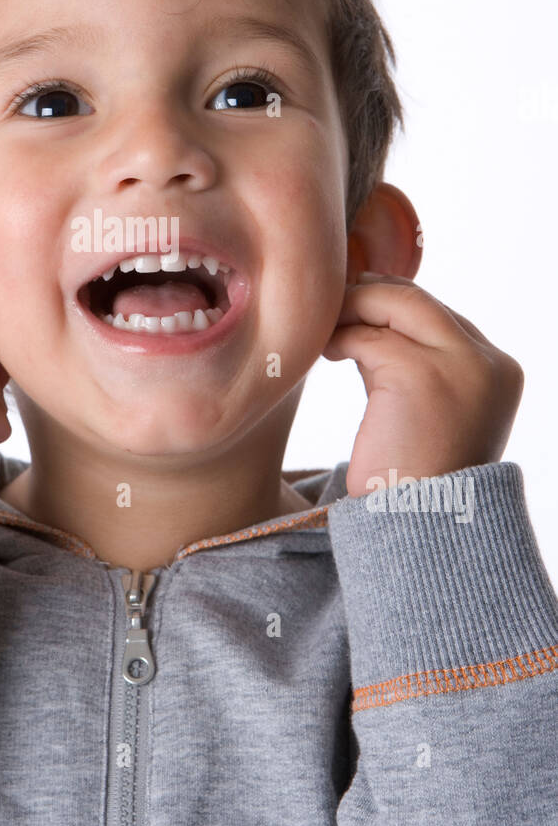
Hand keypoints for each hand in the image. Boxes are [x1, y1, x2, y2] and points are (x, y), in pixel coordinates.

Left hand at [322, 273, 523, 499]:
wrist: (419, 530)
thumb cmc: (415, 478)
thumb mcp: (430, 408)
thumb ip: (416, 362)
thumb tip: (370, 320)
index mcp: (500, 372)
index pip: (443, 318)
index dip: (397, 305)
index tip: (360, 305)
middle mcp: (488, 363)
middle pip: (421, 301)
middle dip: (372, 296)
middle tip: (336, 304)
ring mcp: (459, 365)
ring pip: (396, 306)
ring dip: (353, 311)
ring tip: (328, 331)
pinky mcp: (418, 374)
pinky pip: (369, 338)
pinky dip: (342, 338)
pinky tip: (327, 350)